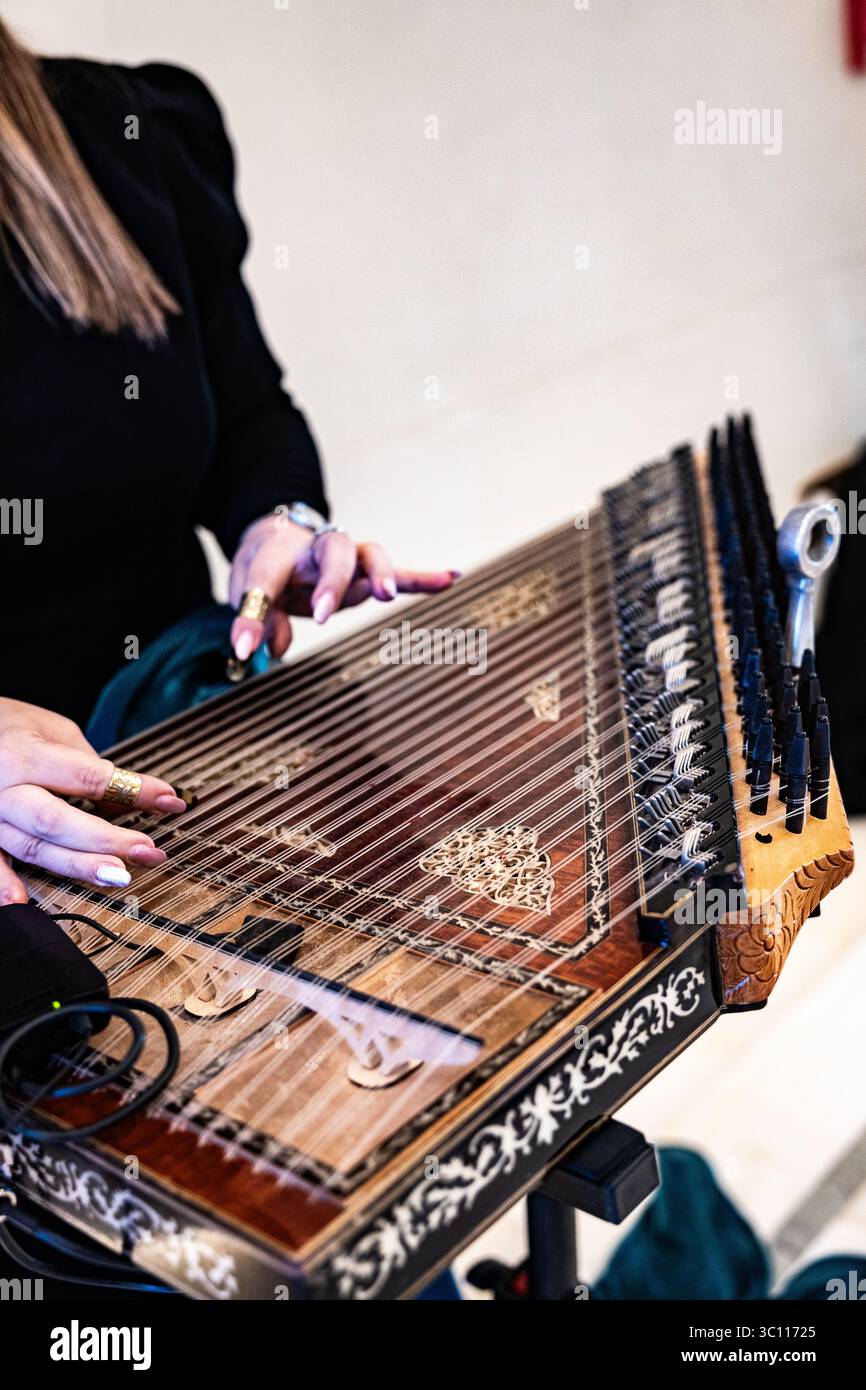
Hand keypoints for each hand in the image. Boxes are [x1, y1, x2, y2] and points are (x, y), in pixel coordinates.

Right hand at [0, 698, 186, 904]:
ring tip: (118, 876)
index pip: (87, 776)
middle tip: (146, 851)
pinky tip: (21, 902)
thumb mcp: (55, 731)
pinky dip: (4, 885)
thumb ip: (89, 766)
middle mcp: (3, 788)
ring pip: (34, 847)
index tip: (169, 800)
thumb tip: (130, 797)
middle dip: (106, 840)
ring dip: (79, 866)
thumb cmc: (12, 727)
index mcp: (25, 754)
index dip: (133, 790)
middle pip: (57, 820)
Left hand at [229, 513, 458, 660]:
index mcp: (278, 552)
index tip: (243, 647)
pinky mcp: (368, 572)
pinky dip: (424, 578)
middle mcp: (318, 550)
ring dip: (381, 574)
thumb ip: (259, 617)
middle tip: (322, 613)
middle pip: (333, 552)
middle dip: (332, 581)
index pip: (265, 578)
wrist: (280, 536)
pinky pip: (401, 573)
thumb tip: (271, 649)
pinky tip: (451, 579)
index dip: (253, 614)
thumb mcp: (246, 590)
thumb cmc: (264, 565)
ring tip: (388, 595)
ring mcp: (348, 559)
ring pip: (370, 555)